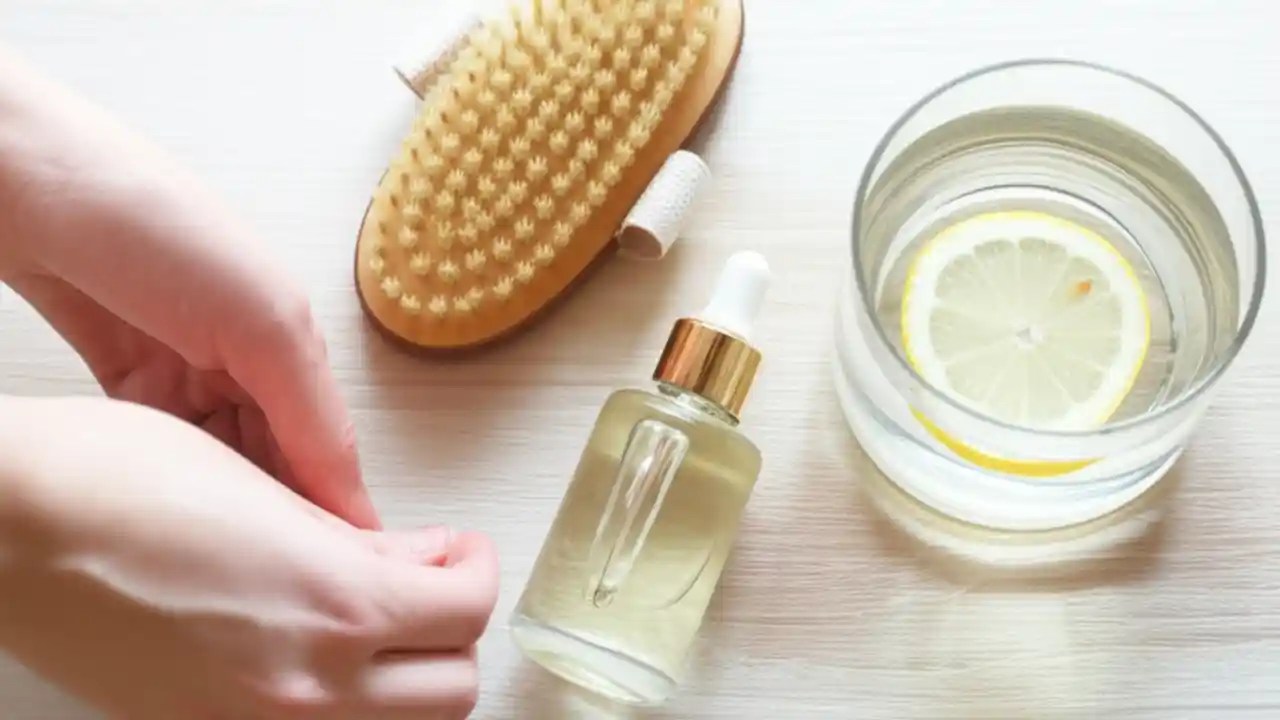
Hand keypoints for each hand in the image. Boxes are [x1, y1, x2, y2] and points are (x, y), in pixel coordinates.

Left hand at [0, 45, 377, 528]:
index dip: (333, 516)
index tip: (335, 576)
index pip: (326, 452)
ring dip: (220, 499)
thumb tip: (349, 490)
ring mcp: (184, 368)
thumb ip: (311, 410)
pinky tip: (169, 504)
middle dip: (275, 515)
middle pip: (273, 462)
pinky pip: (160, 443)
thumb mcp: (265, 321)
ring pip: (217, 461)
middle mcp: (245, 359)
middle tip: (267, 578)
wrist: (29, 181)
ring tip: (218, 555)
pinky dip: (168, 473)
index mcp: (292, 343)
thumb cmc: (151, 223)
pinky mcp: (129, 373)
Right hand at [0, 395, 499, 719]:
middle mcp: (308, 684)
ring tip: (376, 613)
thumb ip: (357, 537)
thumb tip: (418, 557)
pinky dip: (343, 695)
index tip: (458, 548)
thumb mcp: (268, 490)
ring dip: (408, 672)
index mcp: (335, 603)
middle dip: (454, 629)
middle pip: (454, 688)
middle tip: (428, 580)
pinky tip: (313, 641)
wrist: (5, 532)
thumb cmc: (114, 480)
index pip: (469, 608)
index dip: (476, 567)